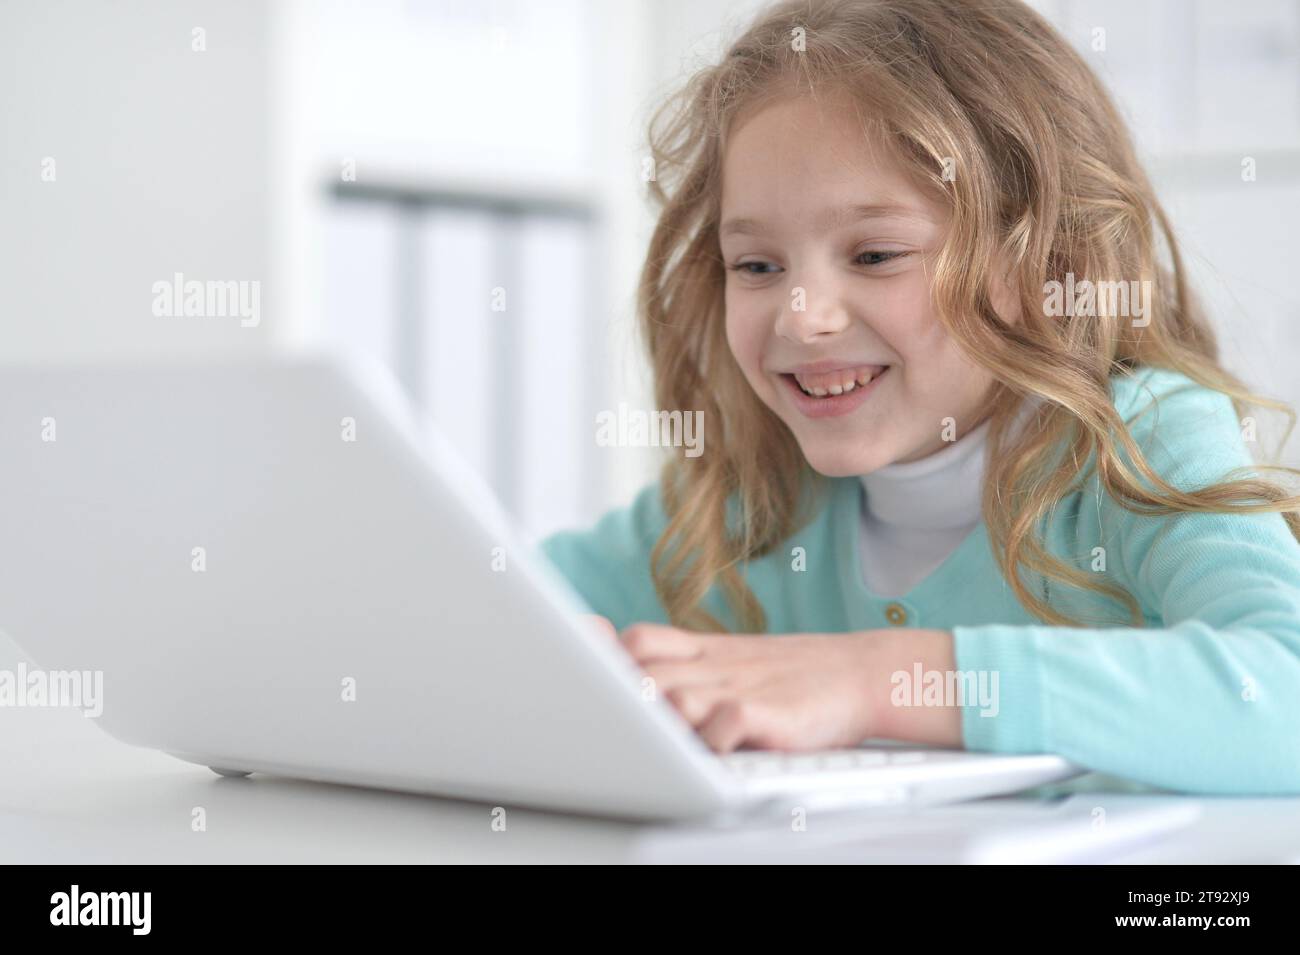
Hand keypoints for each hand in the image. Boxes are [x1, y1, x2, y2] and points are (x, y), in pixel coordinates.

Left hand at [615, 622, 958, 751]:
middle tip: (624, 726)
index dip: (612, 657)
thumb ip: (684, 662)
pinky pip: (723, 728)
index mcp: (702, 652)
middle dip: (627, 703)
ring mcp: (738, 687)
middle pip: (643, 678)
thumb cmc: (791, 677)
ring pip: (673, 703)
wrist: (861, 673)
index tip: (599, 672)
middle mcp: (713, 667)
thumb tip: (628, 672)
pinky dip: (713, 744)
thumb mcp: (731, 659)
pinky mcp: (766, 711)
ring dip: (662, 725)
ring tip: (664, 744)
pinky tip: (717, 751)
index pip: (639, 642)